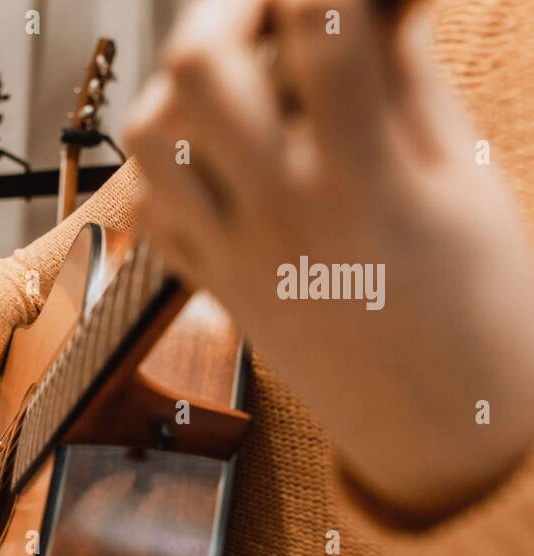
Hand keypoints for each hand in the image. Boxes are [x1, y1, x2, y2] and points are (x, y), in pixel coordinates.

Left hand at [124, 0, 533, 519]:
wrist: (443, 436)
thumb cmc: (482, 313)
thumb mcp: (466, 183)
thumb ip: (407, 84)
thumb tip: (372, 5)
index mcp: (365, 178)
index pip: (317, 27)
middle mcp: (281, 212)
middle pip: (201, 72)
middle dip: (230, 11)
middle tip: (274, 9)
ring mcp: (234, 255)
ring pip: (151, 139)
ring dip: (182, 89)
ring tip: (239, 81)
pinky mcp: (214, 289)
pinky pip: (153, 212)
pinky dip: (171, 170)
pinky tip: (222, 159)